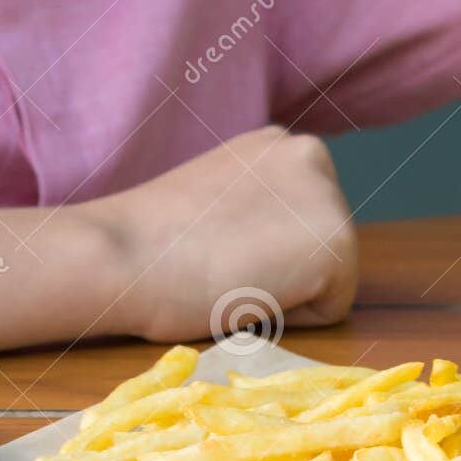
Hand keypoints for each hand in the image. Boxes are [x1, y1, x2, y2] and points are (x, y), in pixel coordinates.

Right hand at [88, 126, 358, 342]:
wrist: (122, 254)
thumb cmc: (150, 239)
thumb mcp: (219, 196)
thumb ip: (257, 202)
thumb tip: (276, 234)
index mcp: (280, 142)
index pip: (297, 224)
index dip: (257, 251)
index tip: (213, 242)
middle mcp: (312, 155)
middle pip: (319, 247)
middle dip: (279, 268)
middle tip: (220, 261)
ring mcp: (329, 197)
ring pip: (328, 278)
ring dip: (285, 291)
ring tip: (232, 272)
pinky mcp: (337, 244)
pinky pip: (331, 310)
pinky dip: (292, 318)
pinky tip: (248, 288)